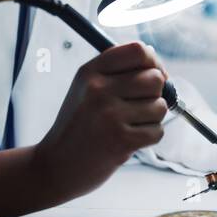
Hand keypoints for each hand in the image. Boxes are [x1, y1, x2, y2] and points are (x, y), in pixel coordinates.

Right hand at [33, 42, 167, 200]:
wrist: (57, 166)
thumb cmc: (77, 126)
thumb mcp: (85, 88)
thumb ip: (117, 72)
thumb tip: (157, 66)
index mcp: (90, 72)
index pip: (137, 50)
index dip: (154, 62)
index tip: (154, 74)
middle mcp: (99, 89)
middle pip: (154, 78)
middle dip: (154, 94)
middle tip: (137, 106)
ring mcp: (110, 115)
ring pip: (160, 106)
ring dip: (151, 118)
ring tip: (129, 125)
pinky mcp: (121, 140)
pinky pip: (157, 131)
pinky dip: (149, 137)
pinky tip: (129, 140)